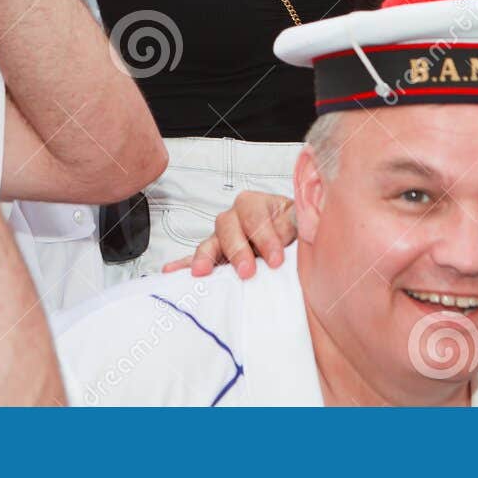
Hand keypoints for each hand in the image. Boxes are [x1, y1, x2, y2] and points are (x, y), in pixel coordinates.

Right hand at [160, 191, 295, 278]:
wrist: (302, 246)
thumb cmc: (303, 234)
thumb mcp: (306, 224)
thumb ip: (304, 223)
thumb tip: (305, 226)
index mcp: (263, 204)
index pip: (258, 213)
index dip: (266, 236)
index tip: (277, 260)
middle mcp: (240, 217)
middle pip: (229, 224)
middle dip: (237, 249)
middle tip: (247, 272)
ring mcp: (225, 236)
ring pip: (210, 240)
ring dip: (205, 256)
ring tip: (201, 272)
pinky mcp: (217, 255)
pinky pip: (196, 258)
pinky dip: (184, 265)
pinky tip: (170, 272)